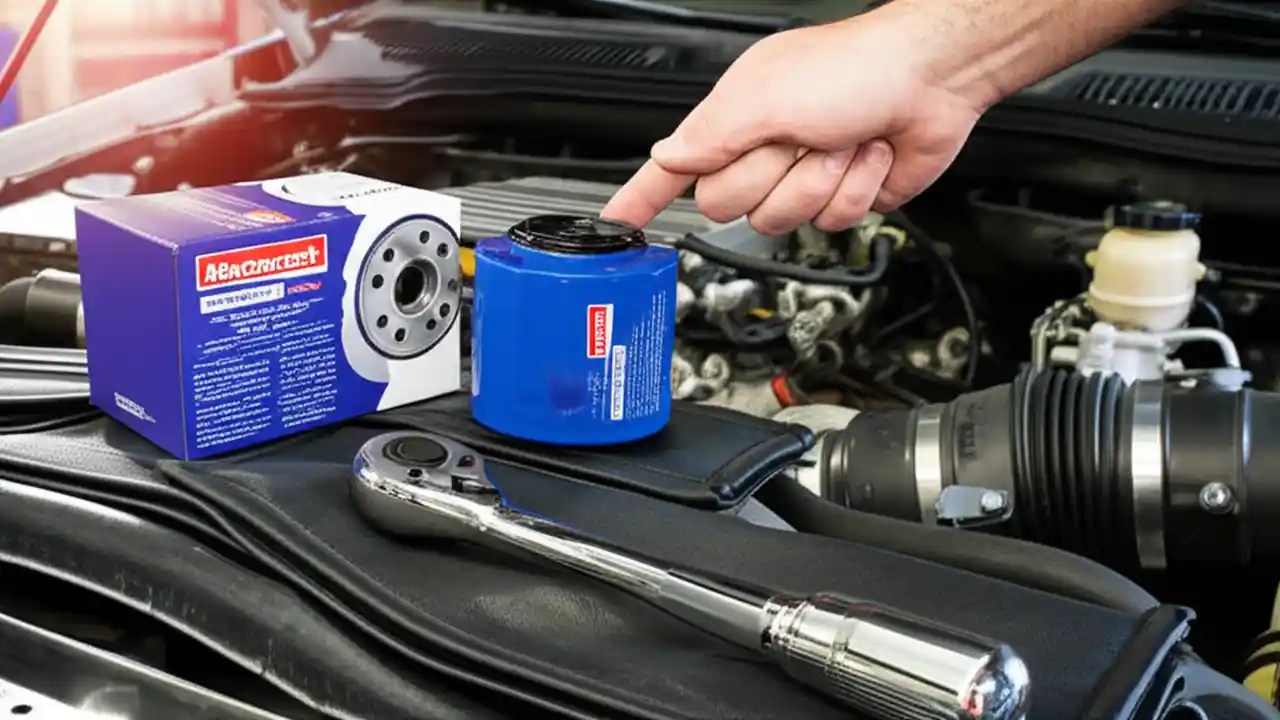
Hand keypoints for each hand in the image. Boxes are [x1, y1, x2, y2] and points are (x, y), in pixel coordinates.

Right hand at [601, 8, 988, 235]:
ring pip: (781, 220)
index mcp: (735, 118)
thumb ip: (710, 136)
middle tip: (796, 141)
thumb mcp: (766, 97)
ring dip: (819, 181)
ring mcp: (803, 177)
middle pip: (728, 205)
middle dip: (768, 176)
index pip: (675, 167)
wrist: (931, 78)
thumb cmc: (856, 67)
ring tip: (841, 141)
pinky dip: (855, 189)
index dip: (643, 195)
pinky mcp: (842, 197)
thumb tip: (666, 158)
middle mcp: (764, 150)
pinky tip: (867, 156)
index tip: (618, 222)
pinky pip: (830, 223)